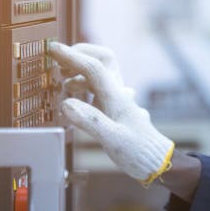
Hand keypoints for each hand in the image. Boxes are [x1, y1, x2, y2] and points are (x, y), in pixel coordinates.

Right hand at [49, 42, 174, 184]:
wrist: (156, 160)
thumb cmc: (137, 151)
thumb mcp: (112, 139)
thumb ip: (90, 121)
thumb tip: (66, 103)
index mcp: (116, 95)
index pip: (93, 67)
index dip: (72, 56)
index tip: (53, 49)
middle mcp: (118, 92)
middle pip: (101, 59)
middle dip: (80, 55)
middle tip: (59, 65)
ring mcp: (117, 97)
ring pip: (98, 74)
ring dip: (79, 74)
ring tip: (62, 87)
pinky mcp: (115, 106)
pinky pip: (97, 88)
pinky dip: (82, 88)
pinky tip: (72, 102)